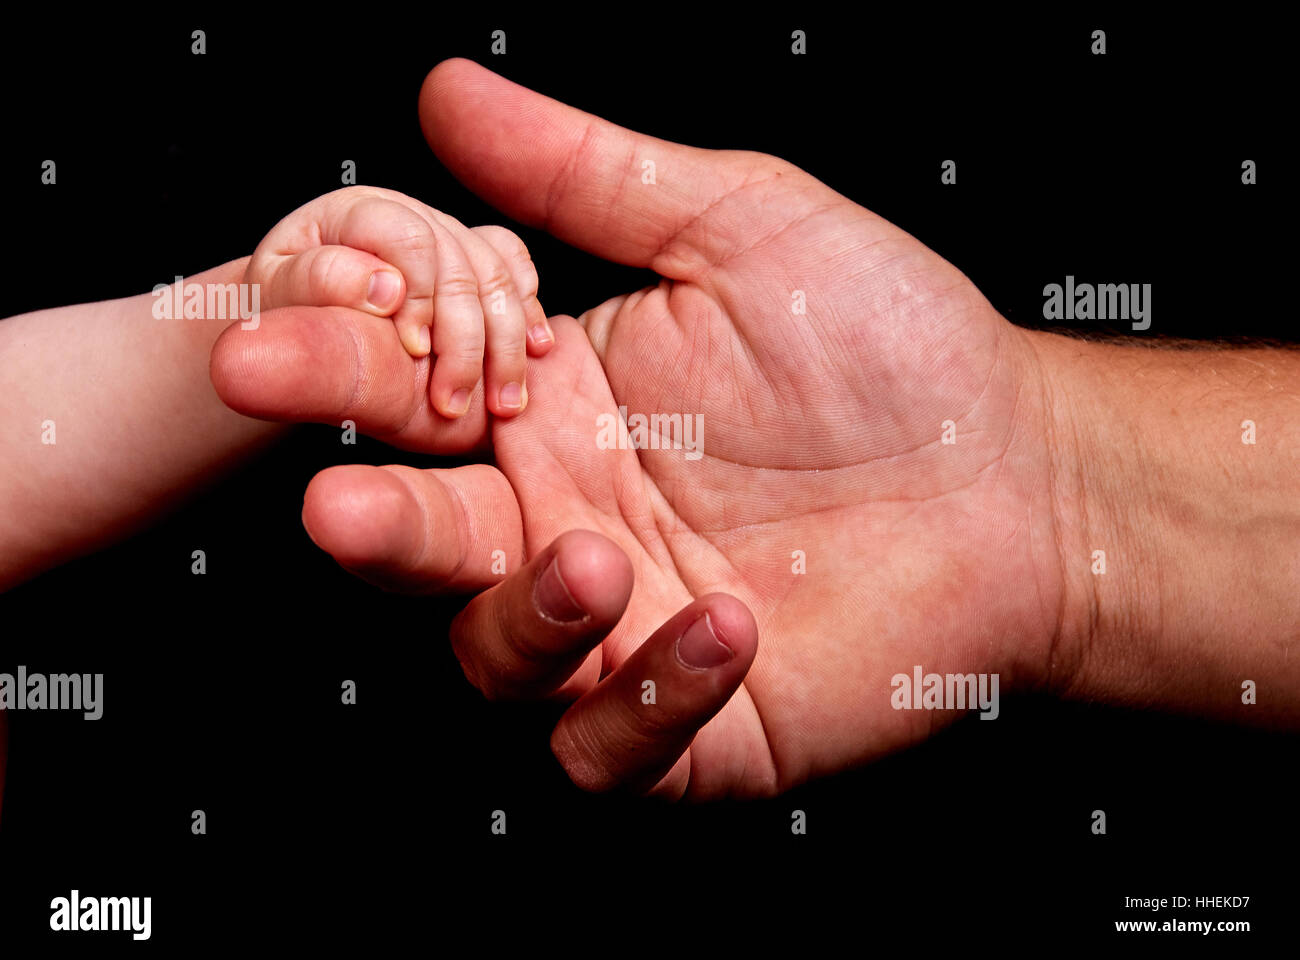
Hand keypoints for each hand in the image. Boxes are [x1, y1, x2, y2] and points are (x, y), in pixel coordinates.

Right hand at [215, 60, 1072, 797]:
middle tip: (347, 504)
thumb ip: (586, 172)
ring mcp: (623, 630)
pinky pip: (614, 746)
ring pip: (498, 661)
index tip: (275, 348)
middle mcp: (566, 522)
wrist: (1017, 472)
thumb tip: (452, 90)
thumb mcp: (736, 226)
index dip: (337, 375)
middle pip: (423, 549)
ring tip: (598, 555)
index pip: (408, 400)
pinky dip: (644, 698)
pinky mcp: (694, 723)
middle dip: (374, 530)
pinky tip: (723, 625)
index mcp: (555, 412)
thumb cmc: (890, 348)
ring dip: (523, 617)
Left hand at [224, 185, 552, 444]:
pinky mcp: (474, 256)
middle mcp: (408, 213)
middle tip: (454, 401)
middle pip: (463, 263)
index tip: (416, 352)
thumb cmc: (287, 315)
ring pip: (498, 275)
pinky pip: (516, 269)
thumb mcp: (279, 299)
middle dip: (467, 340)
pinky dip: (530, 312)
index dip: (421, 296)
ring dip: (508, 343)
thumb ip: (319, 282)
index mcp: (356, 211)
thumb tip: (383, 285)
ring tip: (503, 402)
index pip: (409, 238)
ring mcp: (446, 233)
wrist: (299, 330)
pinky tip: (535, 350)